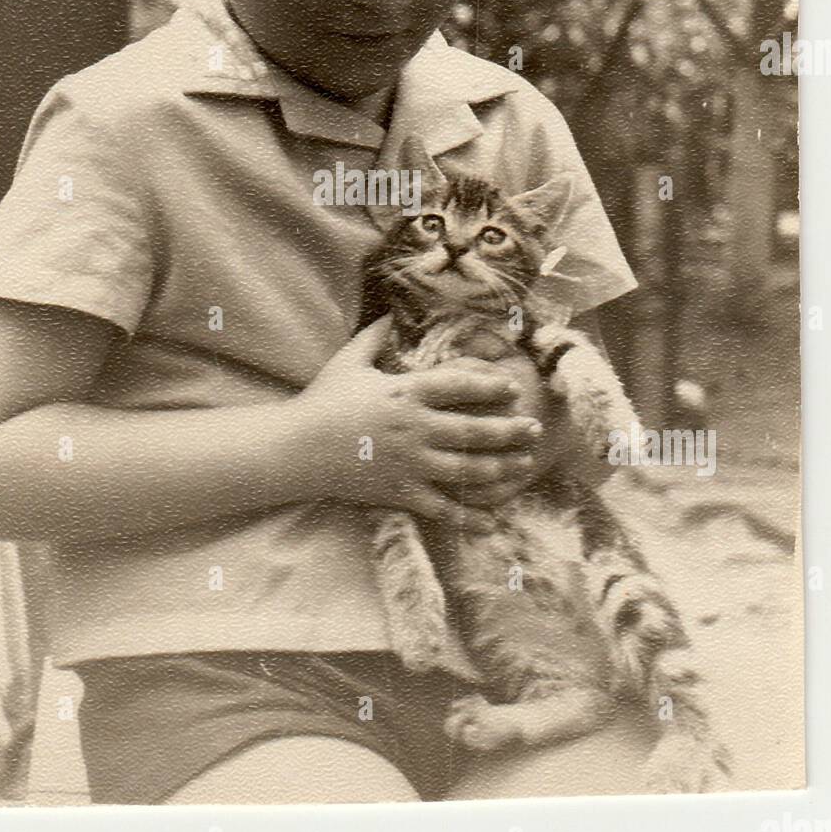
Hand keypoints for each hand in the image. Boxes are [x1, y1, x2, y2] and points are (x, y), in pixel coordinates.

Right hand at [298, 317, 543, 530]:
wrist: (295, 449)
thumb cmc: (322, 401)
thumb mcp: (349, 361)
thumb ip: (376, 336)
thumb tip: (394, 309)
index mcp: (405, 392)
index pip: (458, 385)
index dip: (490, 384)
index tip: (513, 386)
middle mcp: (414, 428)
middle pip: (473, 429)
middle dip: (509, 429)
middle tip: (535, 428)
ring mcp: (409, 463)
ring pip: (466, 468)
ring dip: (500, 467)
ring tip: (523, 464)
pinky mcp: (400, 492)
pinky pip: (442, 508)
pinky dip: (469, 517)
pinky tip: (492, 522)